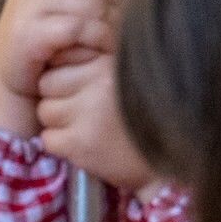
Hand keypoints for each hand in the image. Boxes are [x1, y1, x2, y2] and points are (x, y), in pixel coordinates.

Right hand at [0, 0, 132, 137]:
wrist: (11, 69)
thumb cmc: (49, 27)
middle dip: (117, 9)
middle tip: (110, 29)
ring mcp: (31, 0)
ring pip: (99, 8)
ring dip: (110, 31)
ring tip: (102, 42)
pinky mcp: (30, 31)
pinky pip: (83, 29)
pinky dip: (95, 43)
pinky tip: (91, 51)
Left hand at [35, 52, 153, 191]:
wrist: (175, 161)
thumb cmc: (146, 118)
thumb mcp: (127, 77)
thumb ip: (94, 66)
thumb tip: (54, 60)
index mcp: (110, 62)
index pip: (60, 61)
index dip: (67, 79)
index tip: (84, 91)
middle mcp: (100, 83)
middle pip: (47, 84)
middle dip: (60, 100)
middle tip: (86, 114)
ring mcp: (89, 113)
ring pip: (45, 111)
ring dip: (60, 124)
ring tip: (90, 130)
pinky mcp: (82, 143)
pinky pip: (48, 139)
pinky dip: (63, 146)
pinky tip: (88, 146)